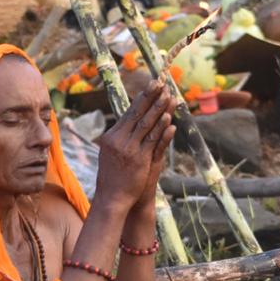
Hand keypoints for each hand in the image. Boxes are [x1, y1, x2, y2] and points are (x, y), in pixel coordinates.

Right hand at [94, 81, 176, 214]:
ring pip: (147, 125)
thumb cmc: (112, 177)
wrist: (111, 197)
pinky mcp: (140, 160)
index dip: (141, 98)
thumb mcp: (110, 153)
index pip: (129, 113)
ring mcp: (130, 150)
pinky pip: (153, 142)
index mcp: (112, 137)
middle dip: (151, 97)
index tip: (151, 86)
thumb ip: (119, 138)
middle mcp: (119, 140)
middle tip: (161, 83)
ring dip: (159, 110)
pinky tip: (169, 121)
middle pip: (138, 114)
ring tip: (169, 97)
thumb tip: (126, 124)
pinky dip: (162, 130)